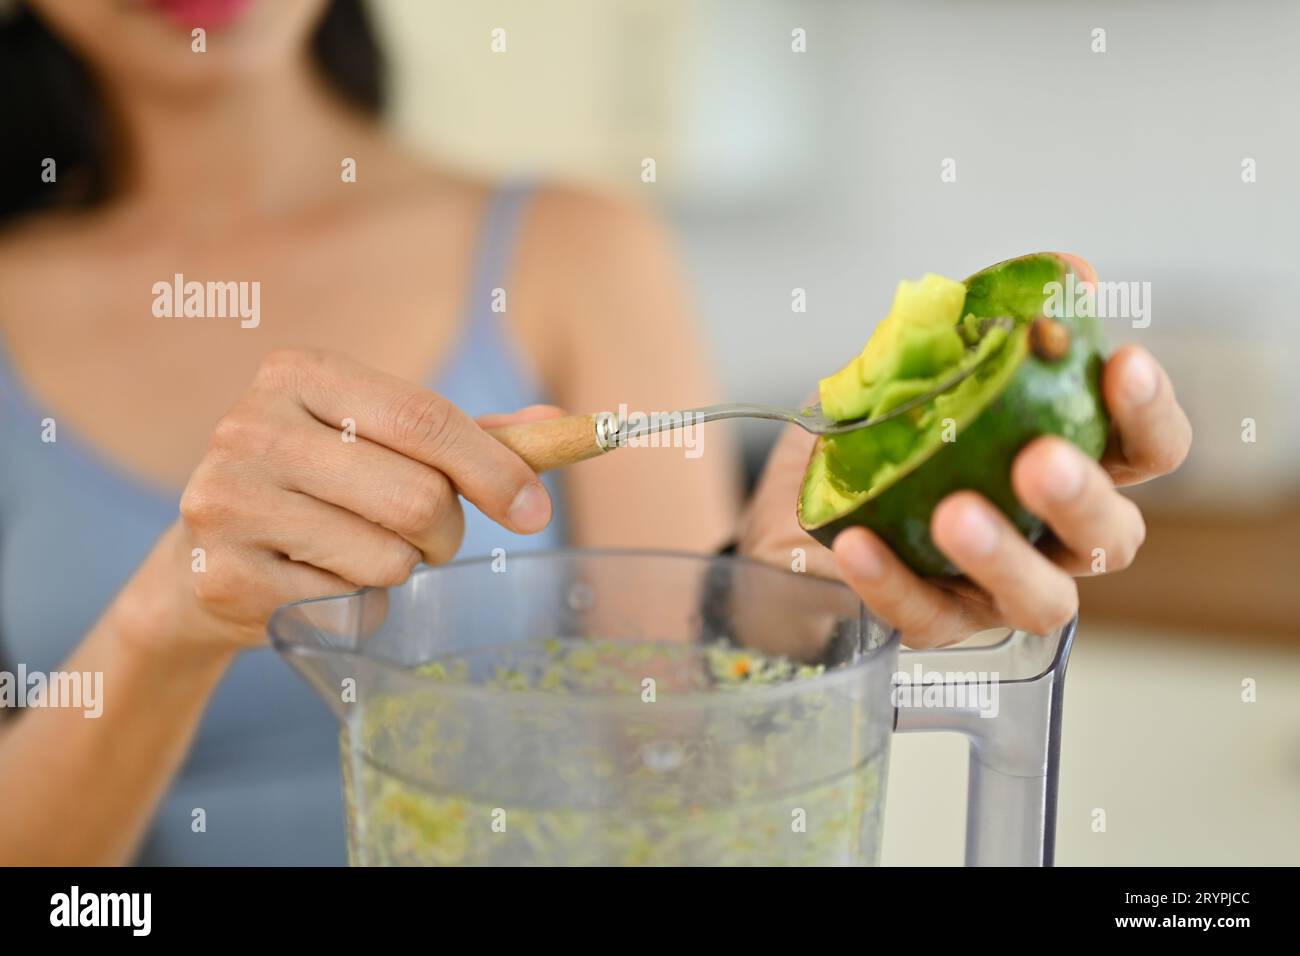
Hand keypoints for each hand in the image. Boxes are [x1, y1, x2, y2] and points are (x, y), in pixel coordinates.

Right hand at [143, 349, 555, 648]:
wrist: (200, 562)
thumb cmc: (317, 489)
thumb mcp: (378, 443)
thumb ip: (465, 434)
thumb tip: (557, 426)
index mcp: (297, 372)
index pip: (424, 418)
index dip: (494, 469)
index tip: (536, 510)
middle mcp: (250, 425)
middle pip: (416, 495)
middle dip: (447, 531)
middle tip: (430, 537)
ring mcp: (227, 500)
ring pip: (386, 556)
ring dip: (401, 568)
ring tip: (361, 553)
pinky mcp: (222, 575)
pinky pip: (344, 603)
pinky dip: (355, 603)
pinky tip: (316, 582)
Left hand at [739, 332, 1191, 649]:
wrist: (789, 513)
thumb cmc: (870, 443)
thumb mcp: (909, 369)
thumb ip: (982, 325)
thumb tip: (1067, 272)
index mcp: (1066, 464)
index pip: (1144, 450)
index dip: (1147, 413)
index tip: (1121, 364)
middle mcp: (1049, 536)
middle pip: (1112, 535)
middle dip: (1081, 495)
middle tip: (1038, 459)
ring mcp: (995, 589)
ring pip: (1041, 598)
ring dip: (1005, 554)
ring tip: (955, 512)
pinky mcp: (933, 624)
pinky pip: (926, 616)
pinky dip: (892, 580)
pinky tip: (858, 542)